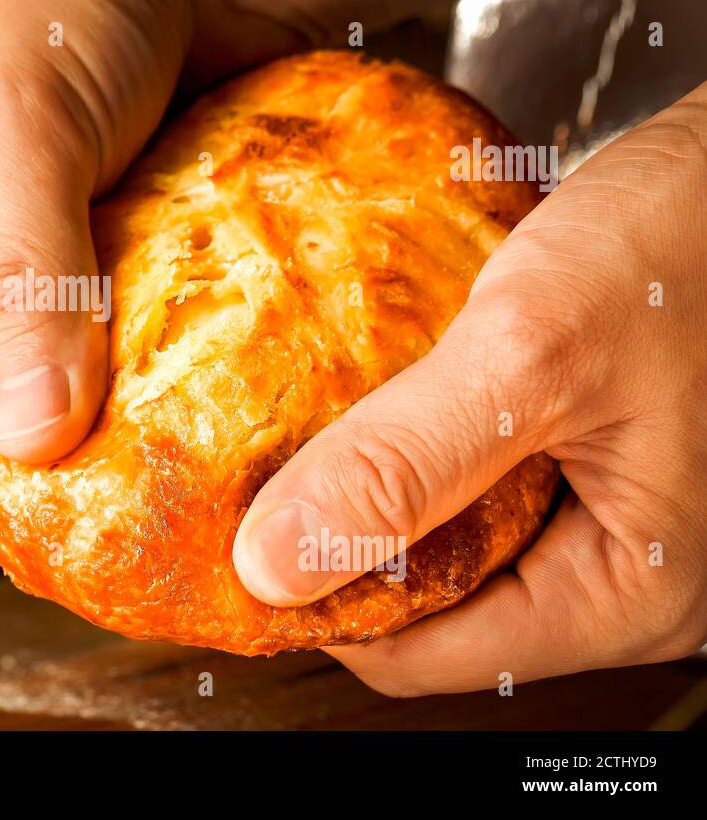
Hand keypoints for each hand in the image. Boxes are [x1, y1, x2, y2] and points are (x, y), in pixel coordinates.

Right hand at [0, 0, 318, 518]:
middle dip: (58, 468)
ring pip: (68, 399)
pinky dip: (173, 383)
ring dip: (126, 428)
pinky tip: (223, 407)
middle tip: (143, 518)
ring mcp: (34, 283)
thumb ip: (23, 277)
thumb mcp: (15, 129)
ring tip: (193, 472)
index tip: (64, 537)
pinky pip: (136, 356)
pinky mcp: (113, 271)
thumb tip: (28, 432)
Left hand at [233, 87, 706, 692]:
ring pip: (441, 541)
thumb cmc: (685, 241)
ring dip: (364, 489)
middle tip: (248, 481)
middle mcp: (614, 572)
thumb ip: (401, 463)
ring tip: (289, 438)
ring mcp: (598, 514)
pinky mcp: (579, 454)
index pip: (420, 658)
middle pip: (428, 606)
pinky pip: (466, 480)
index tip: (236, 543)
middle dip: (335, 545)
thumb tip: (272, 566)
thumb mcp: (531, 352)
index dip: (316, 607)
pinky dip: (405, 448)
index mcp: (625, 592)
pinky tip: (356, 401)